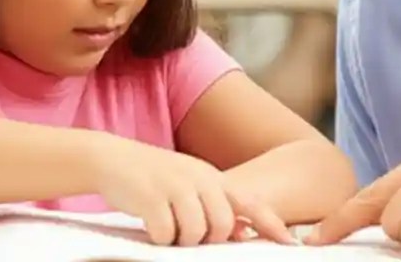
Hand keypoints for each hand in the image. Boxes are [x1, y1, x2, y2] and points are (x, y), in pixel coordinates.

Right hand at [87, 134, 295, 246]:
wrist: (112, 158)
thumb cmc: (156, 178)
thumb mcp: (191, 185)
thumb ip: (217, 205)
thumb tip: (244, 233)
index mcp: (212, 178)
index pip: (250, 202)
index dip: (270, 223)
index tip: (288, 241)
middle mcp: (199, 179)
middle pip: (223, 226)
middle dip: (209, 239)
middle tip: (189, 234)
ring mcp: (175, 186)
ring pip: (196, 232)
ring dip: (182, 239)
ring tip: (169, 228)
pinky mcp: (151, 196)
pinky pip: (166, 233)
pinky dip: (160, 237)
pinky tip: (152, 226)